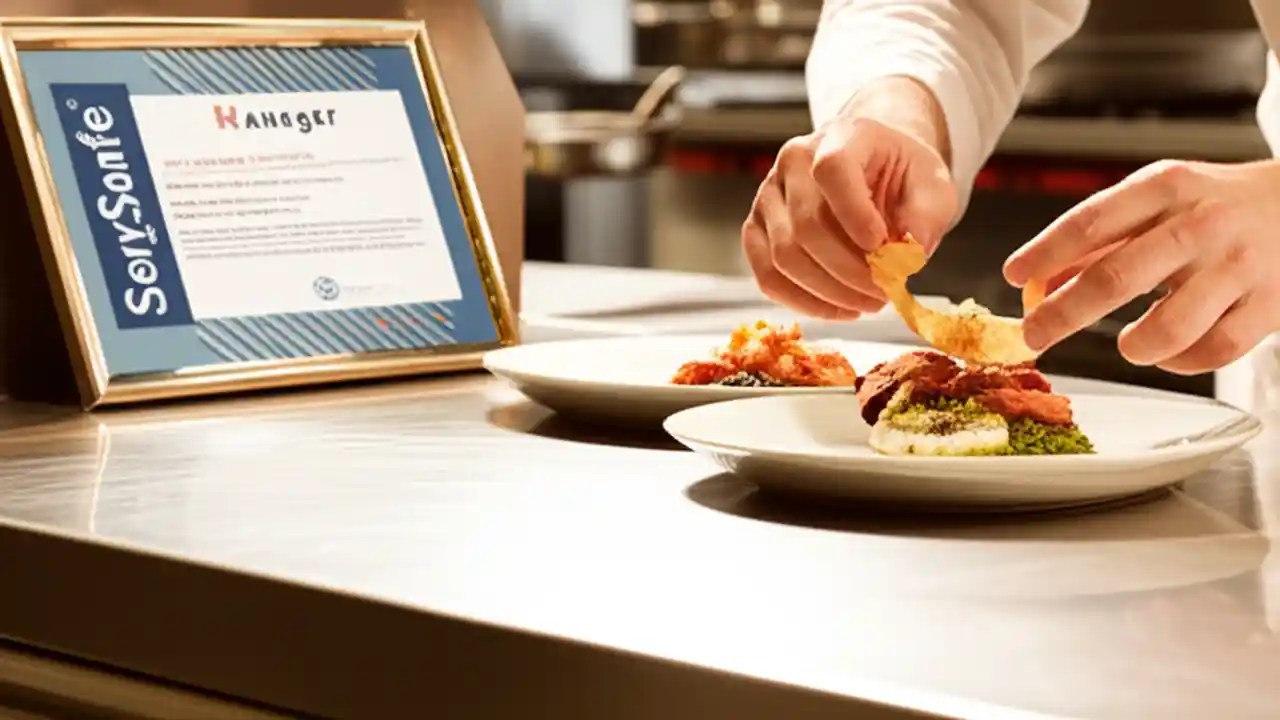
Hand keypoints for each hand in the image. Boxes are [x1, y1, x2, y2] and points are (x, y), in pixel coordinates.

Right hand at [742, 77, 958, 319]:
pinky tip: (839, 307)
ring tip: (867, 301)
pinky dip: (804, 302)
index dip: (854, 213)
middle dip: (849, 271)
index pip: (832, 169)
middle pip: (807, 225)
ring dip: (830, 292)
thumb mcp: (933, 185)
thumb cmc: (901, 175)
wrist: (873, 168)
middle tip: (884, 292)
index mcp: (840, 136)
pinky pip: (768, 277)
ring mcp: (768, 196)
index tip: (882, 246)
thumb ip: (927, 216)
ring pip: (785, 256)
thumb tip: (908, 255)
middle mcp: (793, 161)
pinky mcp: (756, 230)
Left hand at [1005, 159, 1279, 373]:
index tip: (1013, 277)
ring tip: (1126, 344)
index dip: (1045, 252)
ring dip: (1133, 345)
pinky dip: (1181, 360)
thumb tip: (1038, 282)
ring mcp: (1239, 267)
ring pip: (1170, 326)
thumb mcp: (1159, 200)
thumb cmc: (1217, 206)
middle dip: (1064, 313)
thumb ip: (1100, 238)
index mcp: (1167, 187)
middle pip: (1118, 276)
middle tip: (1035, 334)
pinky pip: (1213, 350)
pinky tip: (1170, 352)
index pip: (1091, 221)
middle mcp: (1202, 224)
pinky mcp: (1270, 305)